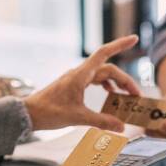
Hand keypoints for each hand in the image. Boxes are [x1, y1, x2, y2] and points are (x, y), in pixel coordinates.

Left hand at [22, 35, 141, 132]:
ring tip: (125, 97)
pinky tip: (109, 95)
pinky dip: (104, 86)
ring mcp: (75, 79)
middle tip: (136, 95)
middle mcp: (79, 73)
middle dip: (124, 80)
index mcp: (80, 75)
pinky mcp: (72, 86)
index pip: (104, 53)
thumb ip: (101, 121)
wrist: (29, 114)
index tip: (134, 39)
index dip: (119, 45)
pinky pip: (93, 81)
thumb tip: (121, 126)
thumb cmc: (49, 112)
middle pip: (108, 69)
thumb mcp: (78, 117)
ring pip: (101, 75)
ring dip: (115, 84)